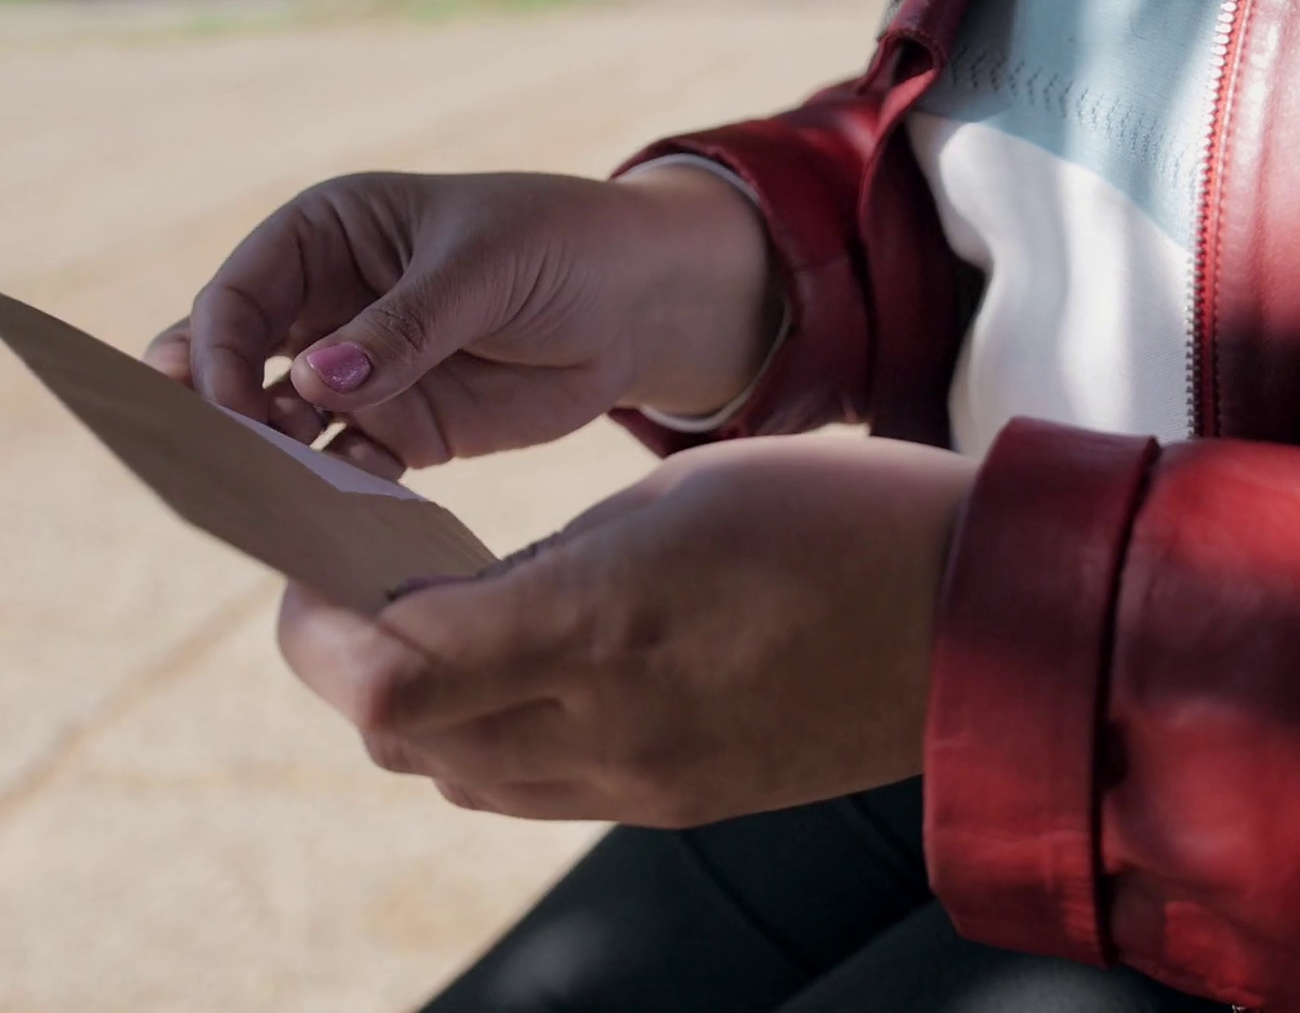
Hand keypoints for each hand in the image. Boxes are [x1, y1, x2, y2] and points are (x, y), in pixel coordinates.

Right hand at [144, 166, 777, 472]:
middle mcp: (325, 306)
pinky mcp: (401, 433)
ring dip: (268, 464)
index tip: (230, 412)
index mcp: (325, 234)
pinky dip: (333, 495)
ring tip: (265, 505)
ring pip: (279, 426)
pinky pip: (344, 470)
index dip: (219, 353)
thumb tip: (316, 379)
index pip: (238, 295)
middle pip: (236, 363)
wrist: (641, 305)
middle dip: (211, 412)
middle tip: (195, 463)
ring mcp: (359, 376)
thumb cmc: (560, 248)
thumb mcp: (484, 269)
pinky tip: (339, 519)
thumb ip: (403, 325)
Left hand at [275, 435, 976, 827]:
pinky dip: (496, 738)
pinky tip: (533, 671)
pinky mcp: (684, 803)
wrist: (979, 619)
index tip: (323, 569)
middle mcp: (611, 730)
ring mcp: (648, 784)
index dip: (320, 629)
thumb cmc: (843, 518)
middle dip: (353, 667)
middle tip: (371, 590)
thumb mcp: (677, 496)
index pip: (388, 676)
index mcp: (604, 626)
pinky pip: (539, 791)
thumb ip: (550, 562)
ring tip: (450, 631)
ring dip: (422, 711)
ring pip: (463, 778)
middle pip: (404, 740)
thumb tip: (465, 602)